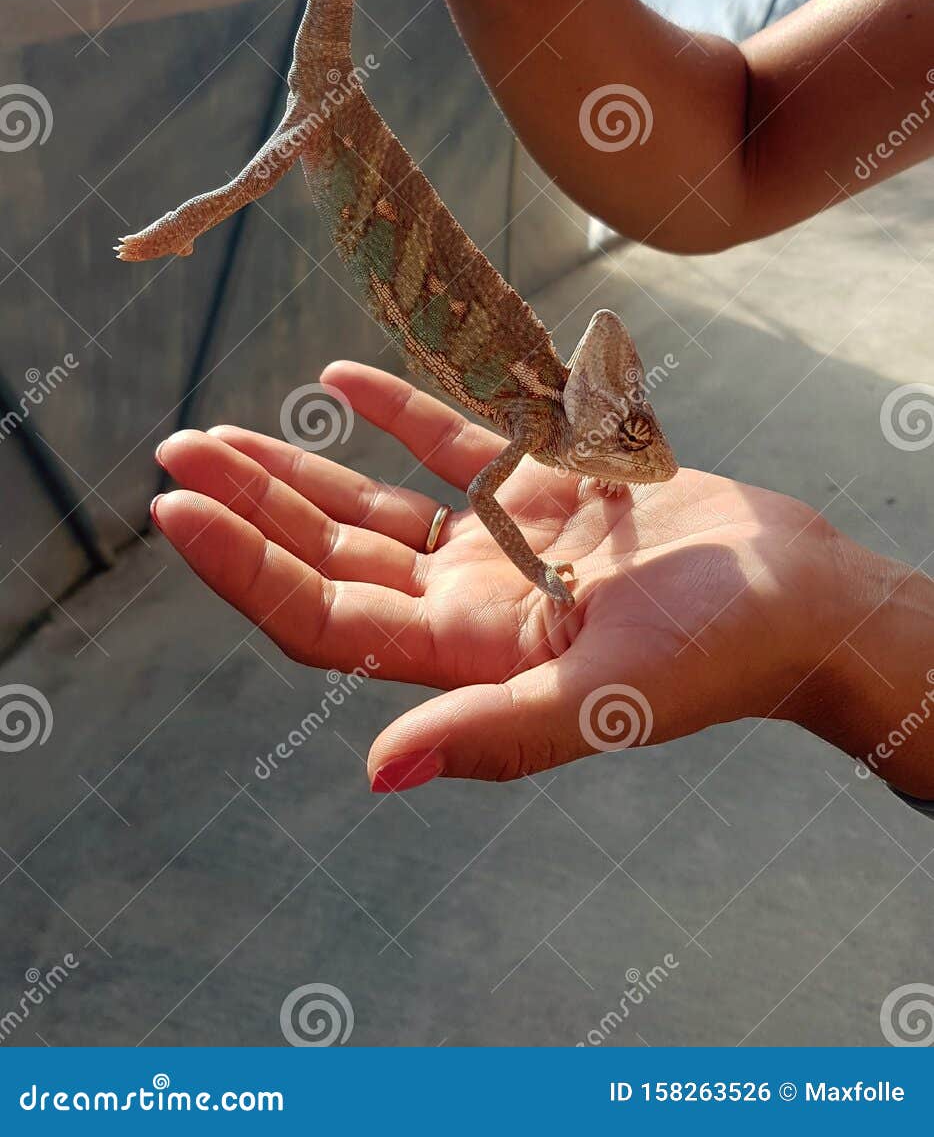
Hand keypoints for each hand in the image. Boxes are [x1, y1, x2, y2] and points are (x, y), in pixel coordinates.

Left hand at [151, 363, 855, 791]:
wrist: (799, 593)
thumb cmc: (715, 650)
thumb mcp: (606, 694)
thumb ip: (496, 732)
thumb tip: (377, 774)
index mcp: (463, 656)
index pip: (321, 617)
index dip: (243, 567)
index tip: (175, 507)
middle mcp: (464, 606)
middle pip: (328, 558)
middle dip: (248, 508)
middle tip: (172, 451)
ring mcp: (498, 551)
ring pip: (372, 507)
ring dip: (296, 470)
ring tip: (219, 432)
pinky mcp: (539, 498)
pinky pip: (449, 448)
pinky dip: (393, 413)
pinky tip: (336, 377)